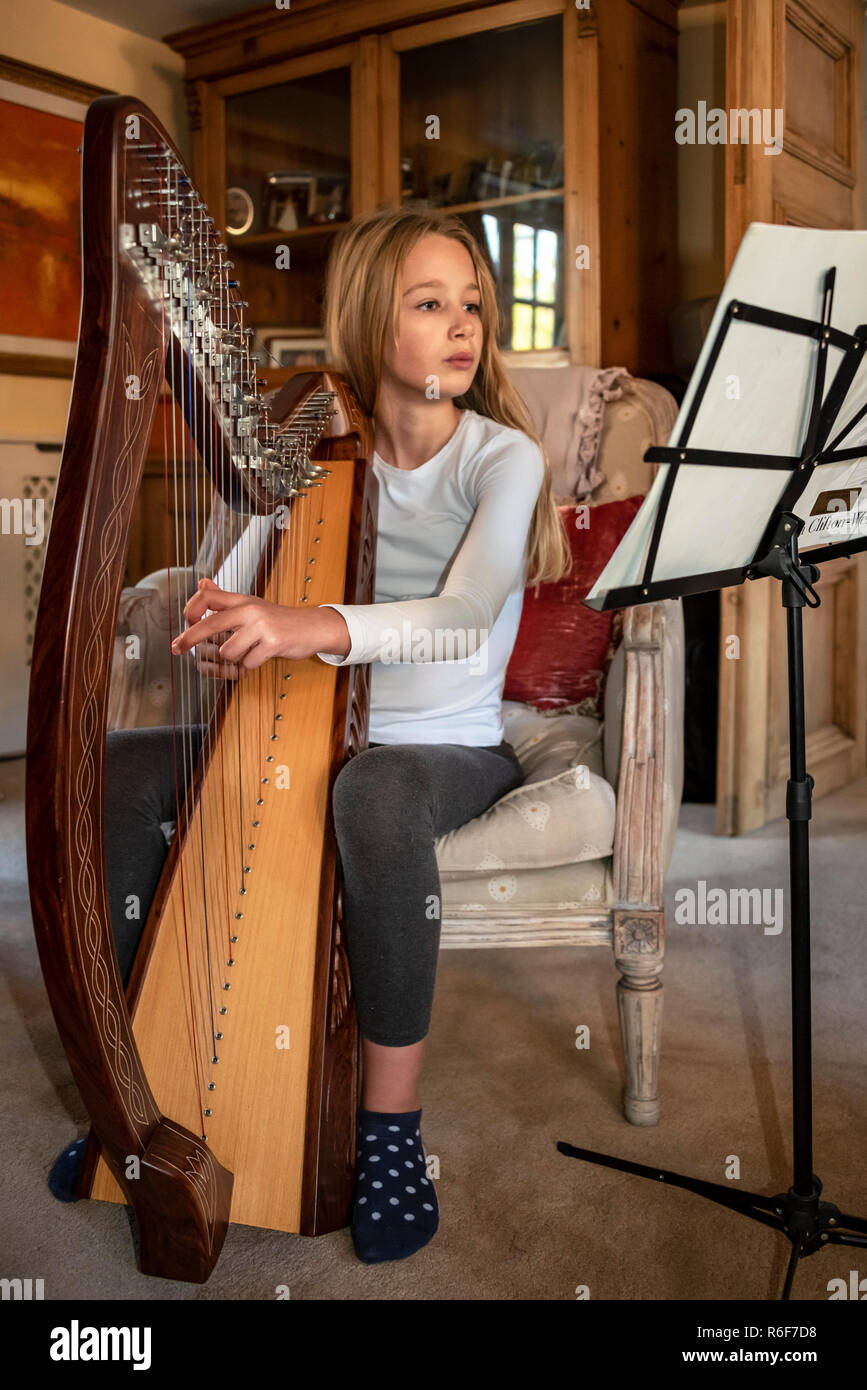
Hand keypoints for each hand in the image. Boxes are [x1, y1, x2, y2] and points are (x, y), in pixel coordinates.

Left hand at [170, 578, 342, 671]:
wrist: (312, 627)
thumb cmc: (278, 619)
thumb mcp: (251, 604)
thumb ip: (224, 597)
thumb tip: (201, 583)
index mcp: (242, 600)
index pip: (207, 596)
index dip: (190, 609)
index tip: (185, 622)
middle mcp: (249, 610)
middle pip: (210, 623)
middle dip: (190, 638)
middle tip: (176, 648)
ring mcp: (261, 626)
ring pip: (228, 651)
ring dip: (234, 658)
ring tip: (248, 651)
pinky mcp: (273, 643)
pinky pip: (248, 663)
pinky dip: (251, 665)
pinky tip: (262, 656)